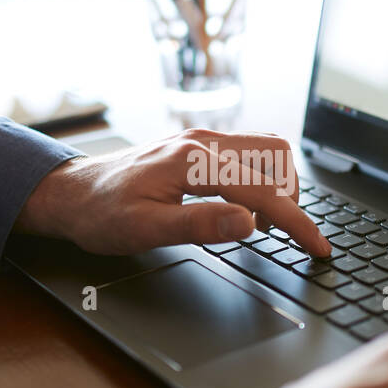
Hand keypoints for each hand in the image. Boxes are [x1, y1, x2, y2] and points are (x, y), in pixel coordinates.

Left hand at [15, 129, 332, 256]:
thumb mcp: (145, 230)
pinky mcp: (197, 146)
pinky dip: (260, 178)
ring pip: (265, 149)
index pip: (262, 189)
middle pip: (276, 155)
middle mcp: (202, 141)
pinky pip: (246, 153)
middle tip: (287, 237)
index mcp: (193, 160)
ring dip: (277, 185)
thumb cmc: (101, 214)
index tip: (317, 247)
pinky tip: (244, 208)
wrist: (70, 193)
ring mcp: (200, 139)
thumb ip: (199, 225)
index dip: (296, 221)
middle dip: (292, 196)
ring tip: (264, 225)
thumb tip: (248, 223)